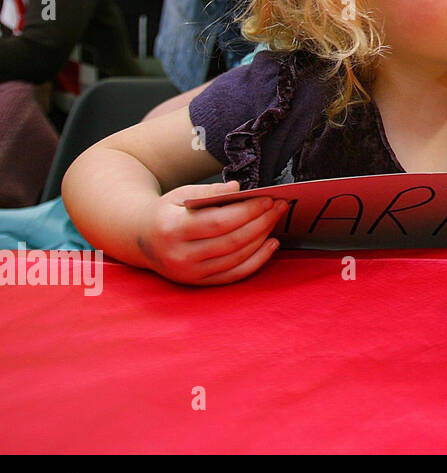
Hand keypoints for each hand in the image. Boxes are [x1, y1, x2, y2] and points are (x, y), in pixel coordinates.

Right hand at [141, 181, 284, 284]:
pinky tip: (270, 244)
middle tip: (279, 207)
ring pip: (237, 258)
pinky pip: (235, 275)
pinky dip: (257, 260)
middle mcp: (180, 255)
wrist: (142, 239)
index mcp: (173, 229)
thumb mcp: (181, 195)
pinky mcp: (199, 283)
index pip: (220, 222)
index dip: (248, 212)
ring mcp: (189, 273)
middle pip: (232, 241)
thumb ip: (209, 192)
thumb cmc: (167, 213)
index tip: (268, 199)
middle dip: (261, 222)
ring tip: (275, 220)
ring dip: (262, 238)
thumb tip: (238, 188)